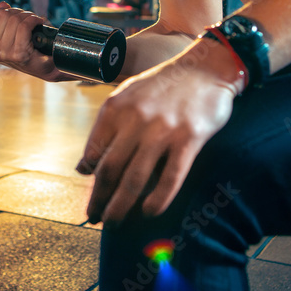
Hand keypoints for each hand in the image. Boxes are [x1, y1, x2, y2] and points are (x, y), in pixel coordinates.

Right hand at [0, 2, 63, 80]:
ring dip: (27, 16)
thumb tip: (2, 4)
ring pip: (14, 20)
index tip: (14, 15)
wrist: (44, 68)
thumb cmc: (26, 52)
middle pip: (2, 15)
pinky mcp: (19, 53)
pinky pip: (24, 26)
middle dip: (17, 12)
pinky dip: (33, 20)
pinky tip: (38, 23)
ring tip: (33, 21)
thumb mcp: (8, 37)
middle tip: (27, 18)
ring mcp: (4, 53)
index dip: (3, 10)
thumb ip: (1, 20)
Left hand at [80, 42, 239, 223]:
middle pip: (110, 170)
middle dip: (99, 200)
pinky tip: (149, 212)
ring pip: (135, 179)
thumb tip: (84, 167)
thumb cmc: (165, 85)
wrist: (206, 68)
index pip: (94, 152)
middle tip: (96, 218)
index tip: (92, 196)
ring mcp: (163, 130)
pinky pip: (170, 177)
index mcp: (116, 108)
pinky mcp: (189, 139)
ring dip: (121, 207)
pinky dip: (157, 200)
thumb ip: (106, 129)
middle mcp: (136, 119)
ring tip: (115, 223)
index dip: (90, 179)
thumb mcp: (128, 96)